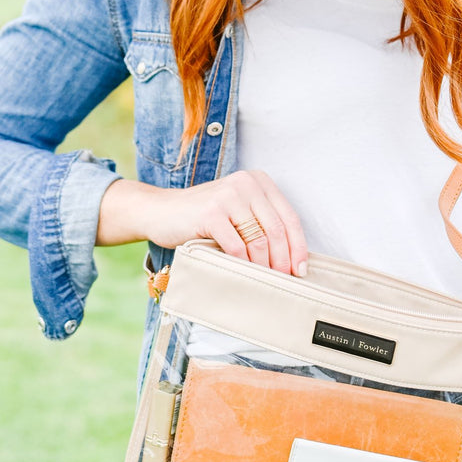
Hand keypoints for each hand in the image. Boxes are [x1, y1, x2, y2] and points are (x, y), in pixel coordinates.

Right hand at [96, 171, 307, 275]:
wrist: (161, 211)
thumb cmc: (203, 217)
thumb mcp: (237, 211)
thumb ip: (261, 223)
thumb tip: (291, 257)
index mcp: (258, 181)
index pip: (289, 217)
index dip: (298, 246)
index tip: (301, 270)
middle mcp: (245, 184)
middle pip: (277, 230)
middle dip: (283, 260)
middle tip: (284, 280)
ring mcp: (227, 197)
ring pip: (259, 240)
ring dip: (264, 266)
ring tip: (264, 280)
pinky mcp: (211, 213)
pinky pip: (236, 247)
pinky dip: (243, 265)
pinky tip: (243, 274)